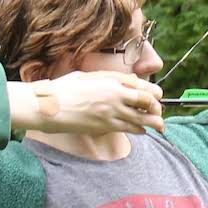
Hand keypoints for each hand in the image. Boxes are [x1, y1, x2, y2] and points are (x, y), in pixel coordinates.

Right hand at [9, 71, 164, 135]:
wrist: (48, 106)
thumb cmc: (65, 89)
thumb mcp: (90, 77)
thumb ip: (111, 79)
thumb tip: (130, 82)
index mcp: (112, 81)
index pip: (144, 88)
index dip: (155, 94)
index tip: (157, 98)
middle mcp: (115, 96)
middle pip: (147, 103)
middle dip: (156, 109)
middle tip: (158, 113)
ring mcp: (111, 113)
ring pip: (142, 120)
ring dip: (153, 123)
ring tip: (159, 126)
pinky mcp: (105, 126)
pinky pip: (129, 129)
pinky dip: (139, 130)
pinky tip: (141, 131)